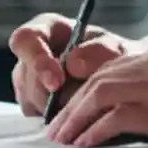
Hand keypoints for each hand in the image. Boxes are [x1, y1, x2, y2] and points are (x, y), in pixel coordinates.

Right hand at [8, 13, 141, 115]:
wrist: (122, 80)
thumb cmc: (116, 57)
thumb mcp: (115, 48)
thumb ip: (99, 51)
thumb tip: (74, 64)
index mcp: (48, 28)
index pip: (25, 39)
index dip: (36, 61)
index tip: (57, 83)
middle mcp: (33, 52)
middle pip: (24, 76)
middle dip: (48, 94)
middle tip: (75, 105)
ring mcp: (29, 78)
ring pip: (29, 99)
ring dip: (55, 108)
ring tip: (84, 105)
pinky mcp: (32, 102)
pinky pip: (36, 115)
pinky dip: (56, 119)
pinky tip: (75, 113)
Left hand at [46, 40, 147, 147]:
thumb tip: (123, 104)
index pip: (106, 64)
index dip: (80, 85)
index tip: (66, 106)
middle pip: (97, 78)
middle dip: (70, 105)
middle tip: (56, 128)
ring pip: (101, 94)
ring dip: (76, 118)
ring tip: (63, 139)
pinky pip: (118, 118)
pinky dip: (96, 131)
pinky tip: (86, 144)